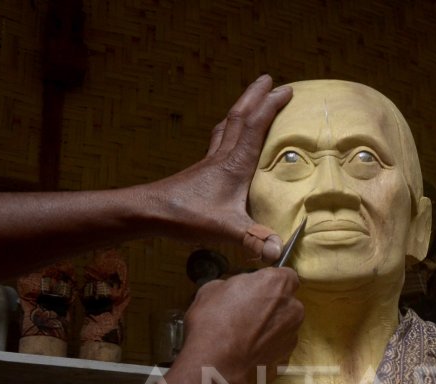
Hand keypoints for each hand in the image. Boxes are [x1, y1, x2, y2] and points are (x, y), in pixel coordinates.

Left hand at [150, 75, 293, 261]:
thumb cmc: (186, 216)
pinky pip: (220, 139)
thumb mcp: (225, 229)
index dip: (270, 106)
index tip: (286, 90)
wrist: (150, 212)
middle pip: (240, 117)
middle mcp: (223, 157)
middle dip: (256, 96)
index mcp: (234, 165)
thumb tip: (279, 253)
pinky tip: (228, 133)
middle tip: (269, 79)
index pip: (255, 127)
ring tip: (252, 98)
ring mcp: (210, 162)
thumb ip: (253, 240)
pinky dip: (229, 128)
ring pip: (228, 125)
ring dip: (242, 108)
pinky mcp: (202, 171)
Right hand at [181, 266, 303, 383]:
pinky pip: (278, 346)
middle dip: (272, 304)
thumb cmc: (213, 322)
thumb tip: (235, 290)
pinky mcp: (286, 357)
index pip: (285, 275)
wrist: (216, 365)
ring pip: (284, 325)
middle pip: (287, 301)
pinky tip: (248, 351)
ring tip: (245, 335)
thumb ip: (234, 285)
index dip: (270, 281)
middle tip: (247, 311)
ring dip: (270, 327)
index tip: (256, 287)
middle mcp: (292, 307)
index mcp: (277, 284)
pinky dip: (267, 347)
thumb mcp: (212, 289)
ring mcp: (292, 335)